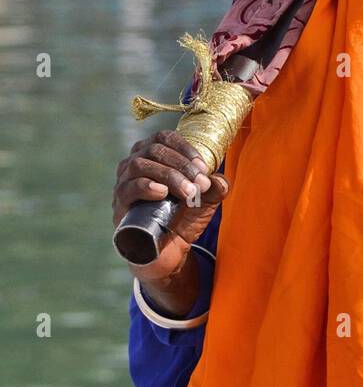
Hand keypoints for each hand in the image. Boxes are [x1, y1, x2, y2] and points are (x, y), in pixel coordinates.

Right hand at [112, 129, 227, 286]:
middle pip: (154, 150)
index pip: (165, 138)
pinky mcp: (120, 204)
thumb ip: (215, 187)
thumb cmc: (185, 215)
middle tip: (201, 184)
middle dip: (182, 165)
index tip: (204, 168)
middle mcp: (134, 163)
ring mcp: (124, 182)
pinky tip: (162, 193)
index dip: (185, 148)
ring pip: (140, 165)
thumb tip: (218, 181)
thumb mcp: (205, 199)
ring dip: (169, 176)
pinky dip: (146, 187)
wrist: (170, 248)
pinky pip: (128, 188)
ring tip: (188, 192)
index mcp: (153, 154)